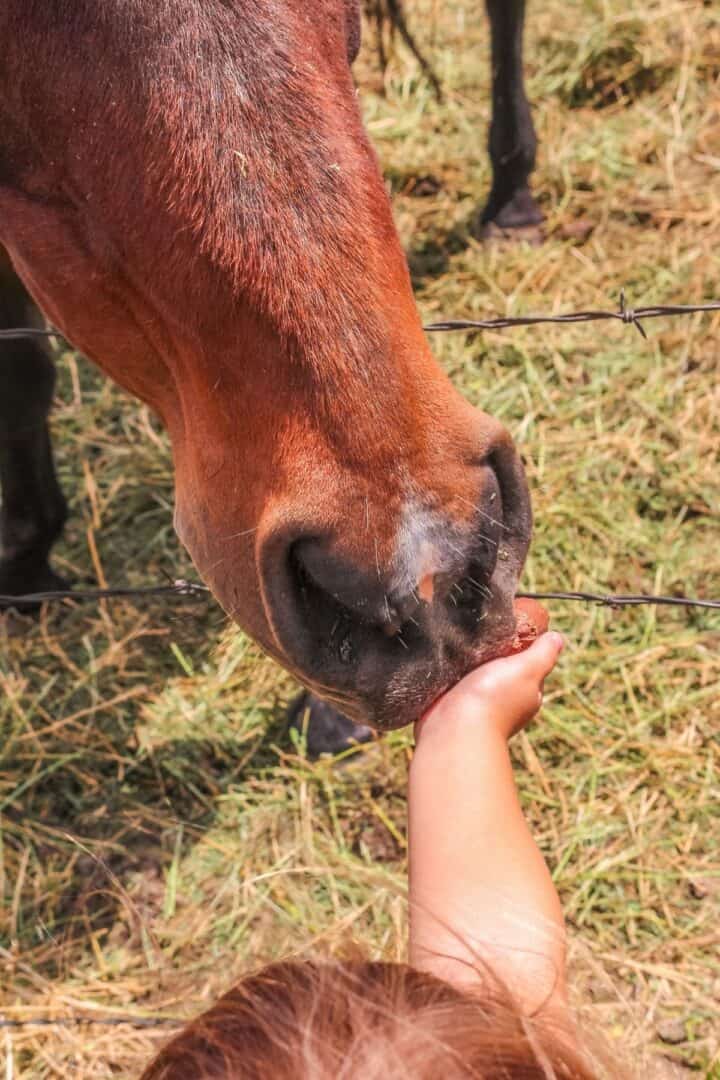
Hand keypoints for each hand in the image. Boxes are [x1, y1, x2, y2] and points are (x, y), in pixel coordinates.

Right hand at [416, 630, 563, 743]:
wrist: (454, 728)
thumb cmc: (494, 698)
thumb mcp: (526, 669)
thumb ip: (543, 654)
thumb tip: (557, 637)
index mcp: (527, 692)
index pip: (529, 662)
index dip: (522, 643)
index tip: (509, 624)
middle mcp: (506, 700)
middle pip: (503, 666)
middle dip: (494, 650)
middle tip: (482, 631)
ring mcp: (479, 703)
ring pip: (478, 672)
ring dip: (471, 660)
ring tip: (463, 643)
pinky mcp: (455, 703)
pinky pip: (457, 681)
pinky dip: (454, 671)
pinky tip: (449, 660)